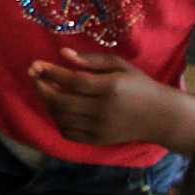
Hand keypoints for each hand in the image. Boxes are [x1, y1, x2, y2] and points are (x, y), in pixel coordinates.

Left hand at [29, 48, 169, 146]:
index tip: (36, 64)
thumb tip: (62, 53)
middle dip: (42, 87)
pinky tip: (59, 108)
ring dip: (48, 103)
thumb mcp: (120, 65)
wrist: (160, 117)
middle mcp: (103, 110)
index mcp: (110, 88)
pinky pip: (68, 133)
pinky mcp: (98, 141)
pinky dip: (58, 120)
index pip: (72, 81)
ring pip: (61, 118)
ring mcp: (99, 129)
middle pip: (61, 101)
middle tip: (34, 76)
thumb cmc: (139, 85)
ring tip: (47, 89)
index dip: (50, 72)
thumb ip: (91, 59)